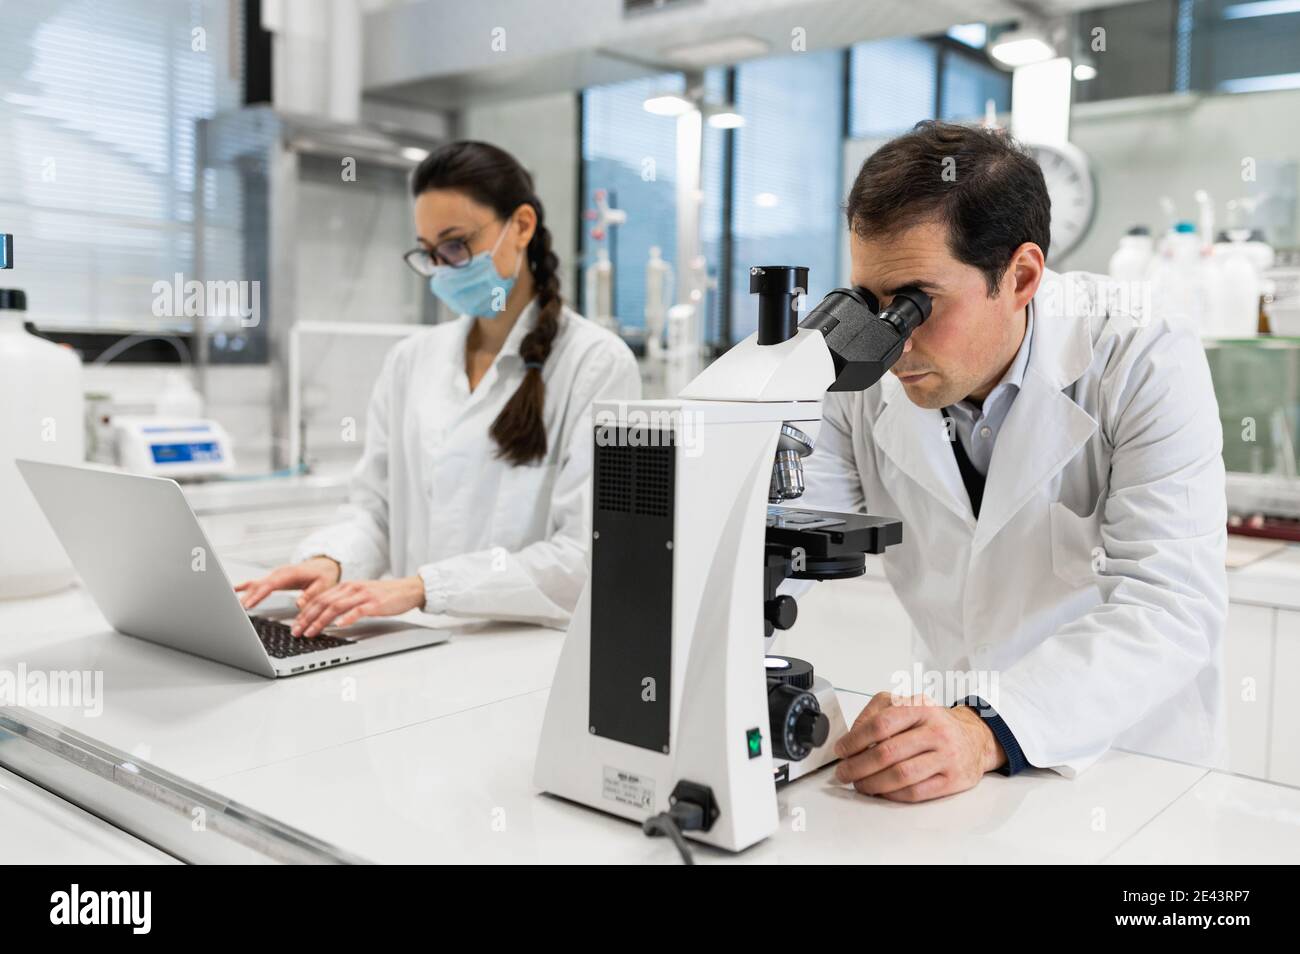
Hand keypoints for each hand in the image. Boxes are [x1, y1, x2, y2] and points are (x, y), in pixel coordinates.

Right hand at [235, 556, 340, 609]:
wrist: (324, 565)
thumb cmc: (323, 575)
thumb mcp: (323, 585)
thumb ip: (311, 595)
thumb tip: (299, 604)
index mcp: (290, 574)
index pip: (270, 585)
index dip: (258, 595)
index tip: (248, 604)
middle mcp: (279, 573)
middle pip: (259, 585)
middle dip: (247, 597)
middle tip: (236, 609)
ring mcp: (275, 575)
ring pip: (255, 584)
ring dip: (243, 593)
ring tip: (230, 603)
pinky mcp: (273, 578)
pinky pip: (256, 582)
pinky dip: (244, 586)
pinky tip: (232, 590)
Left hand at [291, 576, 425, 637]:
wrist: (407, 589)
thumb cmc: (384, 595)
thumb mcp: (360, 594)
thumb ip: (344, 601)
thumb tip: (325, 614)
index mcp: (346, 586)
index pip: (320, 598)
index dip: (305, 612)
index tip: (296, 625)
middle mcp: (352, 588)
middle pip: (323, 602)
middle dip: (307, 618)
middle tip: (297, 631)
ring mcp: (363, 595)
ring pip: (336, 607)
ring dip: (320, 621)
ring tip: (311, 632)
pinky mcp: (375, 603)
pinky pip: (358, 610)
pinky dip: (346, 618)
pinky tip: (339, 625)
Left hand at [832, 692, 1005, 801]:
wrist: (973, 739)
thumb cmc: (933, 724)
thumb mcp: (907, 705)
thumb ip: (876, 713)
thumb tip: (851, 737)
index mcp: (920, 707)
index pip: (880, 724)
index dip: (855, 740)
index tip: (841, 750)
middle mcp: (936, 730)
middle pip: (887, 752)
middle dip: (858, 766)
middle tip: (844, 772)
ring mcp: (947, 756)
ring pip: (900, 775)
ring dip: (872, 783)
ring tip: (860, 784)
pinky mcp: (953, 780)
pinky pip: (915, 792)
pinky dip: (892, 795)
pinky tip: (881, 791)